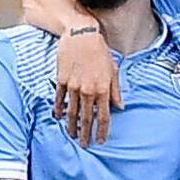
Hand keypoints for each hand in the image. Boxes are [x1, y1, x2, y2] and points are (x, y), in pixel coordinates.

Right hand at [56, 27, 122, 146]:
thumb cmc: (100, 51)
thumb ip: (116, 90)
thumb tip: (120, 107)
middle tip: (84, 144)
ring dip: (72, 125)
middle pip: (87, 118)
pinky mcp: (62, 80)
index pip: (104, 116)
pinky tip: (59, 117)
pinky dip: (59, 109)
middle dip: (86, 133)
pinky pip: (60, 99)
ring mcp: (74, 86)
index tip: (100, 141)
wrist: (81, 34)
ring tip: (72, 135)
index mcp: (103, 89)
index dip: (102, 131)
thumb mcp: (113, 70)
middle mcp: (88, 90)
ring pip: (72, 111)